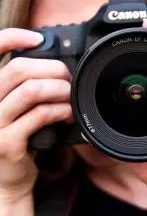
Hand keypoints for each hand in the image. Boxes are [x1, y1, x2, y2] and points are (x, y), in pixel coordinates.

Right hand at [0, 28, 71, 202]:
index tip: (37, 38)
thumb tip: (56, 66)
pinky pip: (40, 115)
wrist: (7, 177)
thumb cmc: (17, 134)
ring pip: (31, 90)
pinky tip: (68, 114)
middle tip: (68, 77)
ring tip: (70, 96)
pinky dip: (60, 110)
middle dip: (52, 69)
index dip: (12, 38)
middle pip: (19, 69)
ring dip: (59, 90)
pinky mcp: (7, 142)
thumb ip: (25, 86)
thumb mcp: (16, 107)